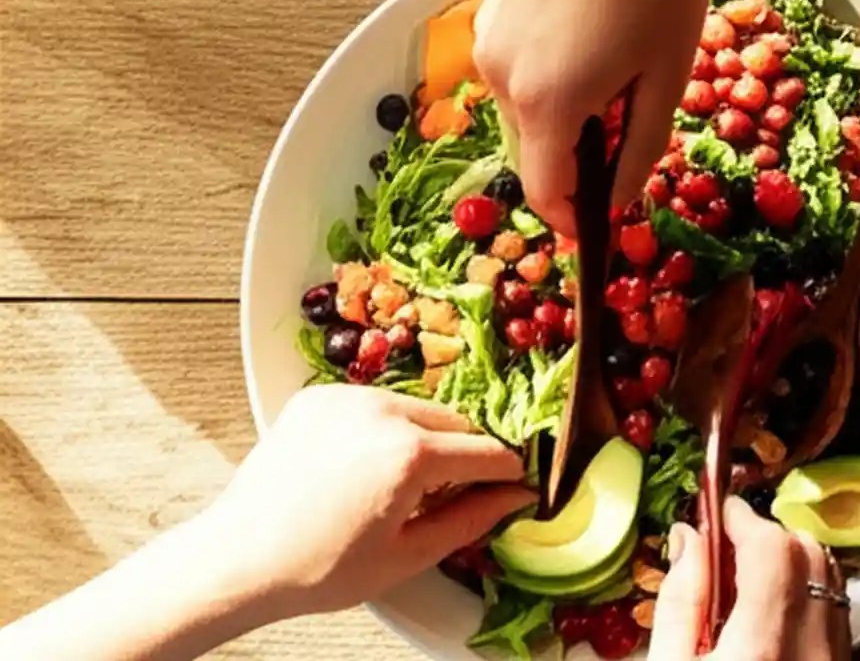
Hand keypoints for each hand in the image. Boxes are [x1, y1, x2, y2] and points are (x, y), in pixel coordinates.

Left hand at [206, 384, 533, 615]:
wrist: (240, 558)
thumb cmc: (319, 568)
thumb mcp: (408, 554)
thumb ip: (472, 519)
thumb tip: (514, 496)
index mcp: (410, 455)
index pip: (487, 452)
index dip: (506, 473)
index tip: (514, 485)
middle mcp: (382, 412)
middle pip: (455, 423)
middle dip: (461, 456)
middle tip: (442, 497)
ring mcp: (347, 398)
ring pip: (417, 409)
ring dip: (423, 439)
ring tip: (394, 486)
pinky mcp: (319, 397)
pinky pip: (375, 404)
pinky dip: (382, 429)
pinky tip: (361, 468)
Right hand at [473, 0, 706, 234]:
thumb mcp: (666, 78)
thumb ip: (640, 152)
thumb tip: (619, 201)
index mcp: (548, 101)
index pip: (544, 192)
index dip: (571, 220)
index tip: (595, 227)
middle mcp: (502, 75)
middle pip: (534, 151)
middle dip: (576, 156)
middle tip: (626, 123)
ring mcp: (488, 40)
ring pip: (523, 110)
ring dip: (561, 113)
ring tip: (610, 69)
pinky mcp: (488, 12)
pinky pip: (514, 69)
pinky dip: (545, 76)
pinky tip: (584, 39)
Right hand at [648, 497, 851, 660]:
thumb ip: (680, 602)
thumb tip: (688, 536)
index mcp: (761, 646)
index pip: (772, 548)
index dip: (744, 518)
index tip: (720, 513)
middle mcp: (812, 649)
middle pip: (809, 553)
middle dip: (768, 536)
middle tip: (728, 549)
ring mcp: (835, 658)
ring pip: (830, 576)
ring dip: (791, 560)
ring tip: (749, 579)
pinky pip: (836, 608)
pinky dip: (808, 591)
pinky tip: (774, 609)